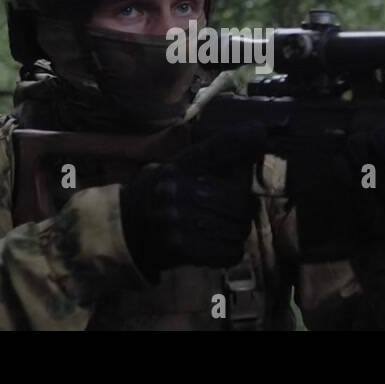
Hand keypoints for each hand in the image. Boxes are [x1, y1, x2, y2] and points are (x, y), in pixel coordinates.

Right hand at [119, 122, 266, 280]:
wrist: (124, 230)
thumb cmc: (158, 196)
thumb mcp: (177, 170)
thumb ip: (212, 160)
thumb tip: (255, 140)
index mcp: (177, 168)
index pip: (213, 150)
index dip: (237, 139)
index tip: (260, 131)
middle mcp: (177, 191)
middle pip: (237, 199)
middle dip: (243, 208)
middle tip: (238, 212)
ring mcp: (178, 221)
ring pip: (237, 227)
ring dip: (237, 231)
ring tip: (224, 229)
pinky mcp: (182, 249)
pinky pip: (228, 252)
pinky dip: (231, 251)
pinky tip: (220, 246)